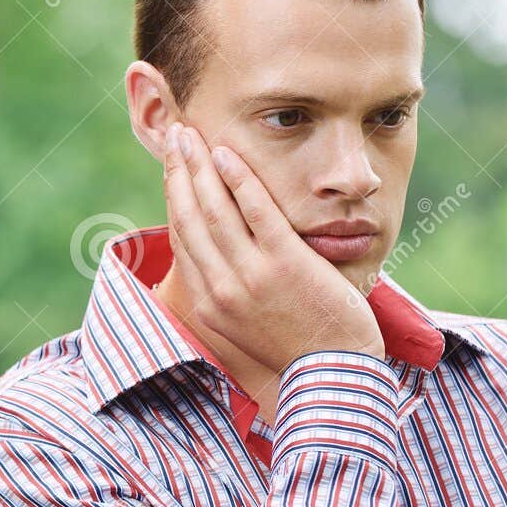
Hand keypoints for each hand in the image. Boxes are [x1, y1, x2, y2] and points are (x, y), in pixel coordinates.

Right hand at [161, 122, 382, 371]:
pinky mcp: (285, 265)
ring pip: (214, 211)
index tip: (173, 168)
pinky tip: (226, 153)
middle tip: (174, 135)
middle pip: (189, 219)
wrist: (334, 372)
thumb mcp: (247, 324)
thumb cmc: (298, 346)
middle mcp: (221, 290)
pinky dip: (238, 180)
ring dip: (198, 167)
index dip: (174, 197)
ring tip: (191, 134)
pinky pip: (256, 213)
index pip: (182, 240)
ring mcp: (252, 277)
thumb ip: (227, 291)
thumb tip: (213, 260)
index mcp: (209, 303)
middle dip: (178, 172)